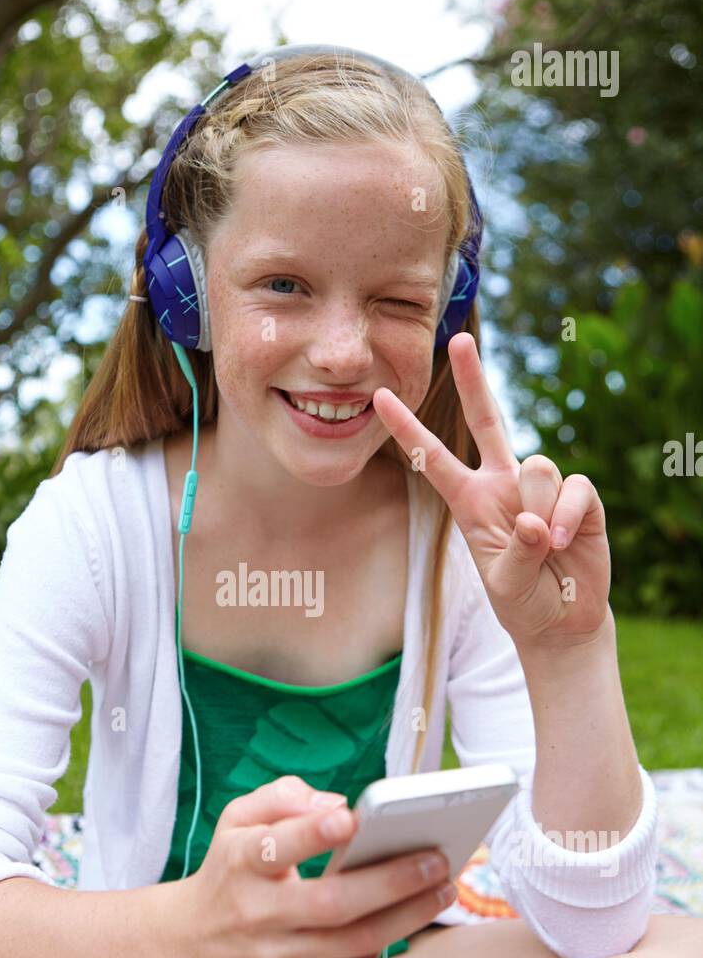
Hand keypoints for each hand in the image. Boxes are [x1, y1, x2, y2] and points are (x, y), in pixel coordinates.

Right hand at [174, 775, 451, 957]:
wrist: (186, 947)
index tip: (352, 817)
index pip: (275, 848)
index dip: (312, 833)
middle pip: (333, 904)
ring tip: (444, 888)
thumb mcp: (237, 819)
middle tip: (439, 858)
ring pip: (354, 943)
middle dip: (393, 881)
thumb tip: (338, 805)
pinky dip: (384, 946)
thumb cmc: (230, 870)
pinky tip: (409, 920)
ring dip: (408, 916)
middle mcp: (255, 915)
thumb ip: (282, 798)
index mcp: (240, 863)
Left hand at [372, 333, 611, 650]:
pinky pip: (573, 488)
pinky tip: (563, 543)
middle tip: (458, 339)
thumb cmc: (523, 601)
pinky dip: (566, 516)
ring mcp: (541, 486)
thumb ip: (515, 553)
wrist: (565, 618)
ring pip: (538, 467)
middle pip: (488, 420)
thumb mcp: (506, 584)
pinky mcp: (577, 495)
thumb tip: (536, 519)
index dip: (408, 429)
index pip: (434, 458)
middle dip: (473, 379)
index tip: (380, 397)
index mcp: (470, 501)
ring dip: (541, 510)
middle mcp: (502, 484)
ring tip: (545, 549)